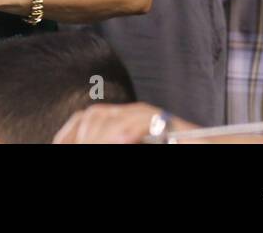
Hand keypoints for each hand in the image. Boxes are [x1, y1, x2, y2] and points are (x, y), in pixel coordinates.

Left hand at [54, 102, 195, 143]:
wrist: (205, 146)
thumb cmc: (169, 147)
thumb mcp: (131, 146)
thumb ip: (113, 143)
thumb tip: (84, 145)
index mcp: (118, 118)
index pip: (84, 118)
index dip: (67, 134)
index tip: (57, 147)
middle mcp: (129, 112)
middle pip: (93, 116)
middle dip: (81, 136)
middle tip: (76, 150)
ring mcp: (145, 114)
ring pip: (110, 118)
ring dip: (98, 136)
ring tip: (93, 148)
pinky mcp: (162, 119)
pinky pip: (137, 121)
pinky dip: (124, 131)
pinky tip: (119, 141)